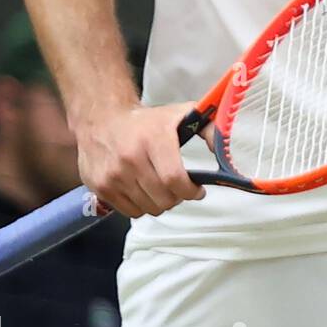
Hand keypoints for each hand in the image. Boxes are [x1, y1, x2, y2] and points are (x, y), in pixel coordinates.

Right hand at [75, 102, 213, 218]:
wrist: (102, 119)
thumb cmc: (146, 121)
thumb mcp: (180, 114)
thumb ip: (209, 128)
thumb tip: (226, 146)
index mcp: (153, 138)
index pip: (174, 179)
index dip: (190, 191)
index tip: (197, 190)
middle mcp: (131, 158)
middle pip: (163, 199)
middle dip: (177, 197)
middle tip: (178, 186)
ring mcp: (113, 175)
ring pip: (149, 208)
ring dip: (160, 202)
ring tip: (159, 185)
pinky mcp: (101, 187)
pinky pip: (131, 212)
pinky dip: (142, 205)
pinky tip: (142, 189)